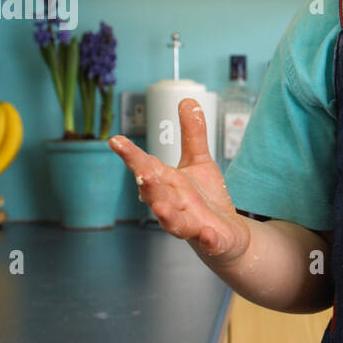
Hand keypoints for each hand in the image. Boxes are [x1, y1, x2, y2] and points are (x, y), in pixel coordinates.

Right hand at [108, 97, 250, 264]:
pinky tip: (208, 235)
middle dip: (148, 185)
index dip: (131, 155)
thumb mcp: (199, 161)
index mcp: (168, 184)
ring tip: (160, 208)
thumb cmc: (205, 198)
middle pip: (156, 195)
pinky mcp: (212, 242)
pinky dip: (208, 240)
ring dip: (166, 215)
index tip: (116, 140)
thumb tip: (186, 100)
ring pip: (174, 222)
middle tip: (142, 173)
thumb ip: (192, 133)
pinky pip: (209, 242)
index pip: (146, 167)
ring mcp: (191, 225)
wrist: (226, 235)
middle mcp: (174, 205)